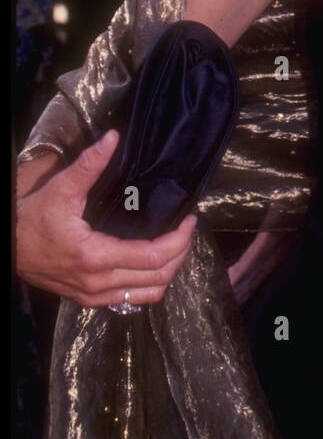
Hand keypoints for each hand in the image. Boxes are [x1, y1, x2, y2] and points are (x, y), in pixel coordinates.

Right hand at [16, 130, 197, 305]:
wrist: (7, 247)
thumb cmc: (31, 219)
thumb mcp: (60, 189)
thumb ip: (89, 165)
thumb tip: (113, 138)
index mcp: (96, 256)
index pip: (154, 257)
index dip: (179, 239)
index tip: (189, 220)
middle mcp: (98, 283)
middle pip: (158, 278)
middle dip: (180, 254)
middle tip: (186, 230)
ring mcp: (94, 296)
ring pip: (148, 294)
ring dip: (168, 272)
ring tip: (174, 246)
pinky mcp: (89, 300)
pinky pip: (130, 300)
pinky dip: (149, 284)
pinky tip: (151, 263)